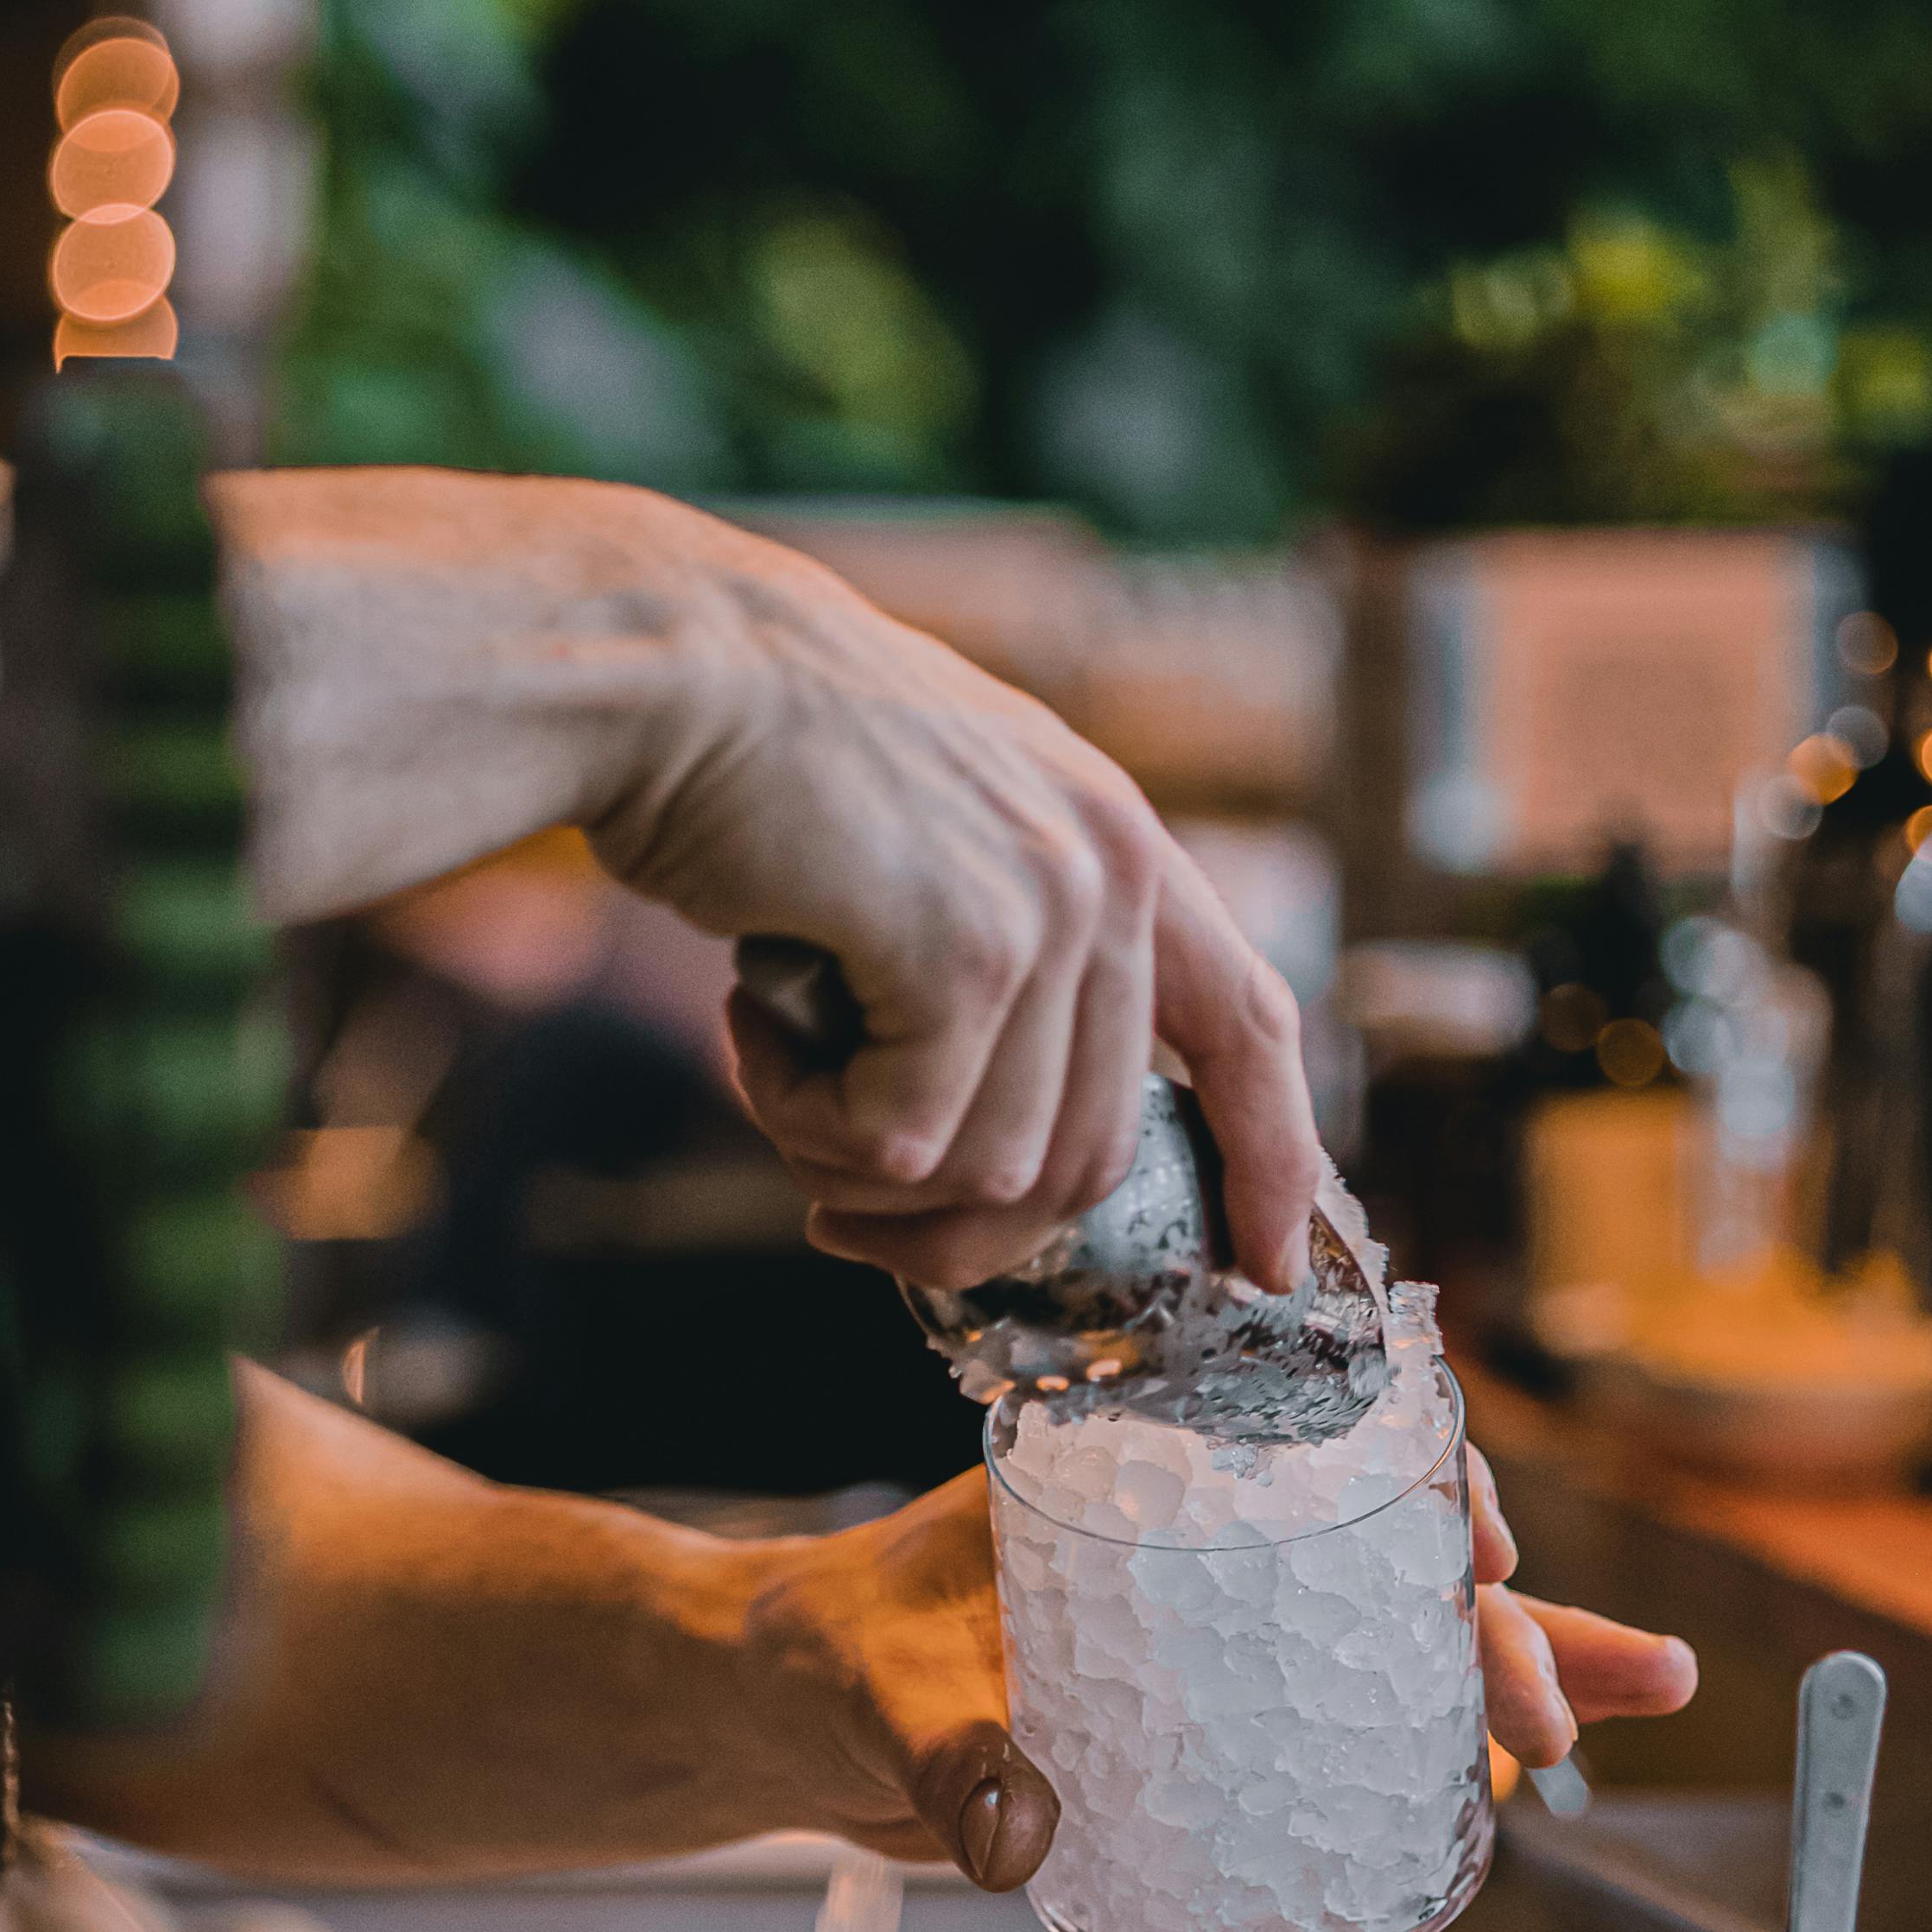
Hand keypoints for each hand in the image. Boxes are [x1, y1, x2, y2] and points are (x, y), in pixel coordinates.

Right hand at [595, 520, 1320, 1292]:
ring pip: (995, 1168)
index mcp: (1118, 839)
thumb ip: (1006, 953)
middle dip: (962, 1229)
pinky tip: (749, 1019)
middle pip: (1093, 1154)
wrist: (662, 668)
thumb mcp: (933, 840)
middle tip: (840, 1211)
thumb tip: (1010, 1156)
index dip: (1269, 1155)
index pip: (1247, 1021)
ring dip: (857, 1165)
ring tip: (775, 1066)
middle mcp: (1111, 866)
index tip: (1267, 1263)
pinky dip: (804, 1119)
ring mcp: (1049, 910)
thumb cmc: (759, 761)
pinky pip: (901, 1143)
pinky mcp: (965, 955)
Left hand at [761, 1455, 1699, 1893]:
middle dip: (1506, 1615)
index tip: (1482, 1547)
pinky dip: (1444, 1735)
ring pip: (1403, 1626)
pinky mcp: (1220, 1706)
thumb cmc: (841, 1647)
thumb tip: (1012, 1834)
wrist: (801, 1699)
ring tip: (1647, 1688)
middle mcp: (1210, 1531)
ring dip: (1523, 1655)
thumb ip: (946, 1757)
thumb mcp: (882, 1689)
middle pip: (1393, 1548)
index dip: (1421, 1488)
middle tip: (1565, 1706)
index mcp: (1149, 1471)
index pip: (1317, 1452)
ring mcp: (1226, 1621)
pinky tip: (1523, 1768)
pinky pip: (1353, 1711)